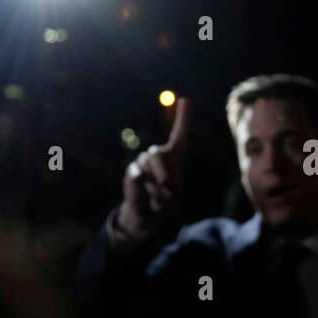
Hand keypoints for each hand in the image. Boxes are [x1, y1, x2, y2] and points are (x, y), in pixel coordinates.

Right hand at [116, 97, 190, 237]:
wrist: (145, 217)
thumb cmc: (162, 204)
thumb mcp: (170, 197)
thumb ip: (160, 184)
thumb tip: (136, 173)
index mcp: (174, 158)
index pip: (180, 136)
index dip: (183, 118)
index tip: (186, 99)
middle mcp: (158, 156)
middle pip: (157, 153)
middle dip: (162, 170)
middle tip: (165, 187)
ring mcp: (142, 164)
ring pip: (145, 165)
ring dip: (153, 185)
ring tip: (155, 196)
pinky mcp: (132, 173)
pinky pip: (135, 175)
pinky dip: (141, 187)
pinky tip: (143, 194)